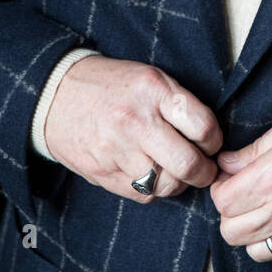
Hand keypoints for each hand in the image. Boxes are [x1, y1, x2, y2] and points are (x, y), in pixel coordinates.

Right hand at [44, 56, 222, 202]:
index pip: (203, 126)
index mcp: (153, 90)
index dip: (215, 141)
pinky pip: (142, 194)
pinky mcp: (103, 173)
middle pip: (187, 164)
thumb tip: (211, 138)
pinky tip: (151, 174)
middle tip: (205, 169)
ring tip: (176, 171)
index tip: (211, 143)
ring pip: (166, 185)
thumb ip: (180, 103)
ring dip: (178, 183)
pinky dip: (153, 190)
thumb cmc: (113, 84)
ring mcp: (117, 150)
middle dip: (204, 173)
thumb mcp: (150, 77)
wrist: (56, 94)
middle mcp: (136, 121)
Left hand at [210, 99, 271, 266]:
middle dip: (231, 212)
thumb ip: (256, 148)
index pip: (223, 201)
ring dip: (254, 232)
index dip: (221, 187)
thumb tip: (227, 163)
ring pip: (256, 252)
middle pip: (232, 231)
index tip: (231, 177)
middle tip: (245, 192)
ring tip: (266, 209)